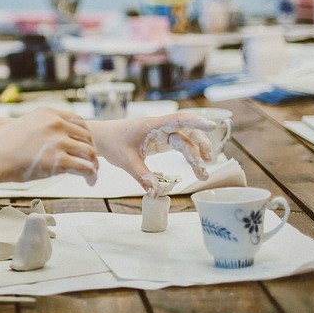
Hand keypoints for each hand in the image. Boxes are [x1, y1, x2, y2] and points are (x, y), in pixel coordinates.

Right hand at [0, 108, 98, 184]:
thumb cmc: (2, 145)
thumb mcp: (25, 126)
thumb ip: (42, 128)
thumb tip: (54, 142)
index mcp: (48, 114)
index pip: (79, 121)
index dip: (85, 135)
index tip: (84, 146)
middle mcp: (56, 124)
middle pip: (87, 137)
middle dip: (90, 151)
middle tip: (90, 163)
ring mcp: (58, 141)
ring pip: (89, 152)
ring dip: (94, 165)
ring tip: (92, 175)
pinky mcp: (59, 161)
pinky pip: (85, 167)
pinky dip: (91, 175)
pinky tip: (90, 181)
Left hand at [91, 113, 216, 195]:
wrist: (100, 138)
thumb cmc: (112, 143)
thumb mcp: (126, 161)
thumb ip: (142, 176)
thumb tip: (156, 192)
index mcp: (152, 125)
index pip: (178, 120)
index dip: (196, 121)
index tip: (212, 125)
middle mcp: (159, 127)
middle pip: (186, 131)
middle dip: (199, 144)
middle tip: (207, 162)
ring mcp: (160, 133)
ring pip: (184, 139)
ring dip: (195, 153)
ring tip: (202, 173)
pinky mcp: (159, 141)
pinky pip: (178, 145)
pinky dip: (187, 154)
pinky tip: (195, 165)